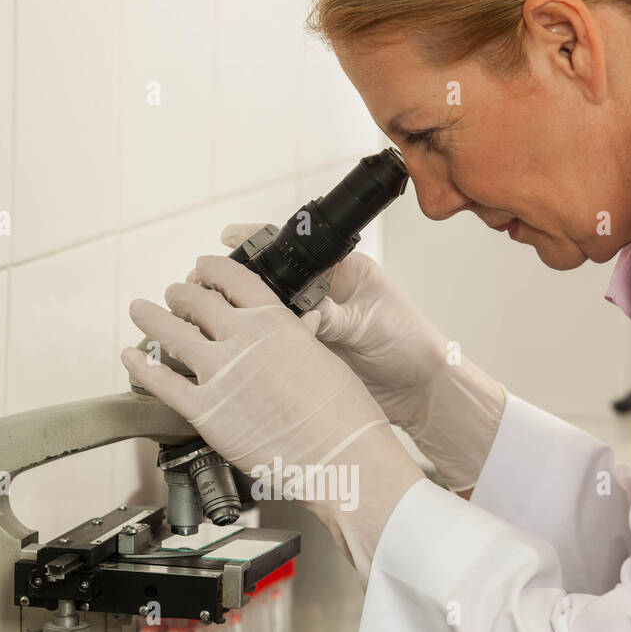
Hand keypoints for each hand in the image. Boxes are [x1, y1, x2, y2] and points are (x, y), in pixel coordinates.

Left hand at [121, 254, 424, 582]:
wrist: (340, 457)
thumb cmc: (344, 417)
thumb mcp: (322, 357)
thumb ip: (290, 341)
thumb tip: (281, 341)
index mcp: (275, 320)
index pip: (232, 278)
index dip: (210, 270)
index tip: (201, 268)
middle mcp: (242, 338)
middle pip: (195, 300)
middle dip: (180, 294)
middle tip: (173, 295)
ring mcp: (219, 373)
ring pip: (170, 331)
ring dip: (150, 316)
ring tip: (140, 310)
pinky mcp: (203, 410)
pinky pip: (160, 380)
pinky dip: (140, 365)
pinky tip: (130, 357)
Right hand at [219, 225, 506, 492]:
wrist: (422, 392)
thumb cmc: (411, 345)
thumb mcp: (369, 322)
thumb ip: (332, 315)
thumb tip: (298, 315)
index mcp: (342, 272)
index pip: (294, 248)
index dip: (258, 244)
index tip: (229, 239)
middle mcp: (323, 294)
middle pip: (272, 281)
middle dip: (241, 282)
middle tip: (208, 285)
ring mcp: (315, 325)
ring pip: (269, 314)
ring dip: (245, 316)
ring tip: (213, 317)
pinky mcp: (310, 354)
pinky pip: (277, 346)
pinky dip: (259, 347)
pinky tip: (239, 350)